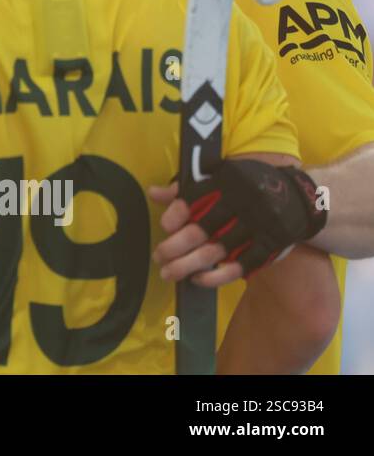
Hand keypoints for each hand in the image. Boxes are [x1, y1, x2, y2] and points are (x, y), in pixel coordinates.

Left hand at [149, 161, 326, 287]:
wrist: (301, 197)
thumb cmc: (250, 185)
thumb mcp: (222, 176)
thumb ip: (188, 187)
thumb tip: (153, 193)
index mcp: (228, 182)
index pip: (195, 198)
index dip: (176, 214)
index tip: (164, 226)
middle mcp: (243, 204)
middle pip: (201, 231)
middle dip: (174, 247)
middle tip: (158, 256)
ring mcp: (258, 228)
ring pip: (215, 252)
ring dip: (187, 266)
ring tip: (168, 272)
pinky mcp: (270, 247)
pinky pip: (240, 267)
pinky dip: (216, 276)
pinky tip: (197, 279)